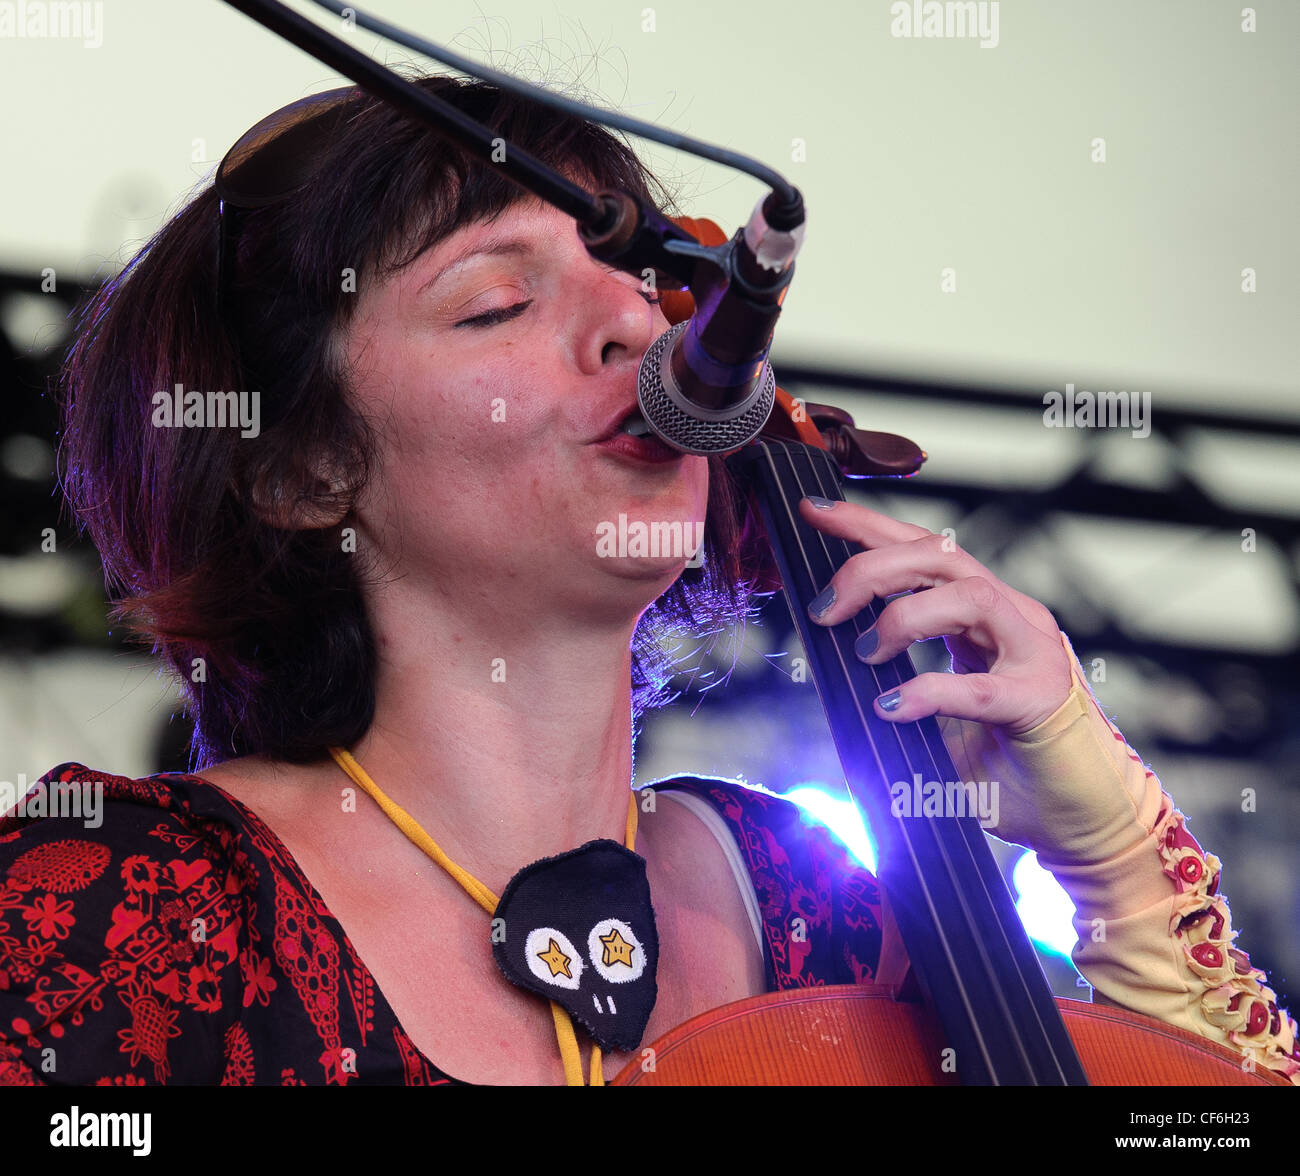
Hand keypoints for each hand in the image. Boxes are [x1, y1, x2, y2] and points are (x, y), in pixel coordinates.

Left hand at [798, 496, 1072, 736]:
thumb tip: (827, 654)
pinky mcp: (1042, 703)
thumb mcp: (939, 701)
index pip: (924, 548)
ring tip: (865, 654)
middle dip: (872, 568)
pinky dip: (929, 691)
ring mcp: (1034, 655)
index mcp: (987, 610)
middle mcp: (1014, 617)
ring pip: (970, 597)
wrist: (1073, 816)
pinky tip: (892, 706)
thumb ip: (897, 672)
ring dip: (903, 618)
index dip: (869, 525)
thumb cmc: (1004, 759)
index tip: (815, 512)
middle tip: (824, 608)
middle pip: (942, 556)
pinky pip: (981, 687)